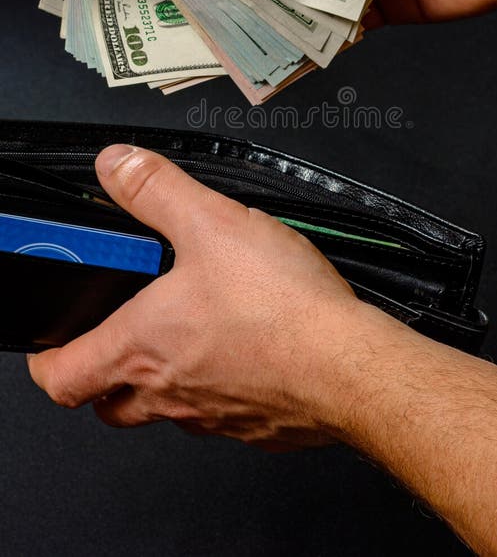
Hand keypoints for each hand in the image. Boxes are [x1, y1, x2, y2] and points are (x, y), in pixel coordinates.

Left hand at [27, 145, 360, 450]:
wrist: (350, 365)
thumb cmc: (281, 309)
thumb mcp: (209, 223)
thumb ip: (155, 190)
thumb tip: (116, 167)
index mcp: (142, 347)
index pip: (62, 378)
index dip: (48, 360)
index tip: (53, 344)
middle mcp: (170, 393)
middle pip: (110, 405)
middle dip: (106, 376)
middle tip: (122, 336)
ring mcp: (213, 417)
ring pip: (168, 411)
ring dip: (168, 379)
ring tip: (196, 332)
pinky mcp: (257, 427)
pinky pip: (223, 415)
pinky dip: (223, 388)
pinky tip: (251, 350)